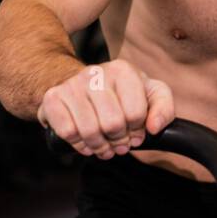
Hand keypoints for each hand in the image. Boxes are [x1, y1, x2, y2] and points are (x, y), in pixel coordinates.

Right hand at [37, 60, 174, 157]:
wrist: (81, 86)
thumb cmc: (121, 94)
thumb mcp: (149, 95)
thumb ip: (163, 108)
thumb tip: (153, 128)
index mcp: (123, 70)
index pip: (135, 114)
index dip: (137, 131)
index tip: (134, 134)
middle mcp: (96, 73)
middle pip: (112, 124)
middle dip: (118, 141)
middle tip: (118, 144)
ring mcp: (72, 84)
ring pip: (89, 130)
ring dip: (100, 146)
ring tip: (104, 146)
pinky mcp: (53, 98)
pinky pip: (67, 132)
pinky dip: (78, 144)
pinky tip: (85, 142)